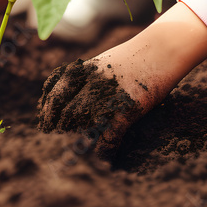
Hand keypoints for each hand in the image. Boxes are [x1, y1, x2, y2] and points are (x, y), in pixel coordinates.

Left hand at [37, 3, 206, 157]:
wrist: (162, 49)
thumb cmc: (135, 56)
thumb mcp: (103, 61)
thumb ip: (85, 77)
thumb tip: (65, 95)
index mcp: (83, 69)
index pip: (54, 91)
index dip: (47, 109)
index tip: (44, 121)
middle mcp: (91, 82)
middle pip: (64, 110)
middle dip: (61, 126)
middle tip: (60, 137)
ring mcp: (107, 96)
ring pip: (81, 124)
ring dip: (78, 138)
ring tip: (77, 149)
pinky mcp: (125, 109)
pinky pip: (107, 137)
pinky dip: (103, 150)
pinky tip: (103, 157)